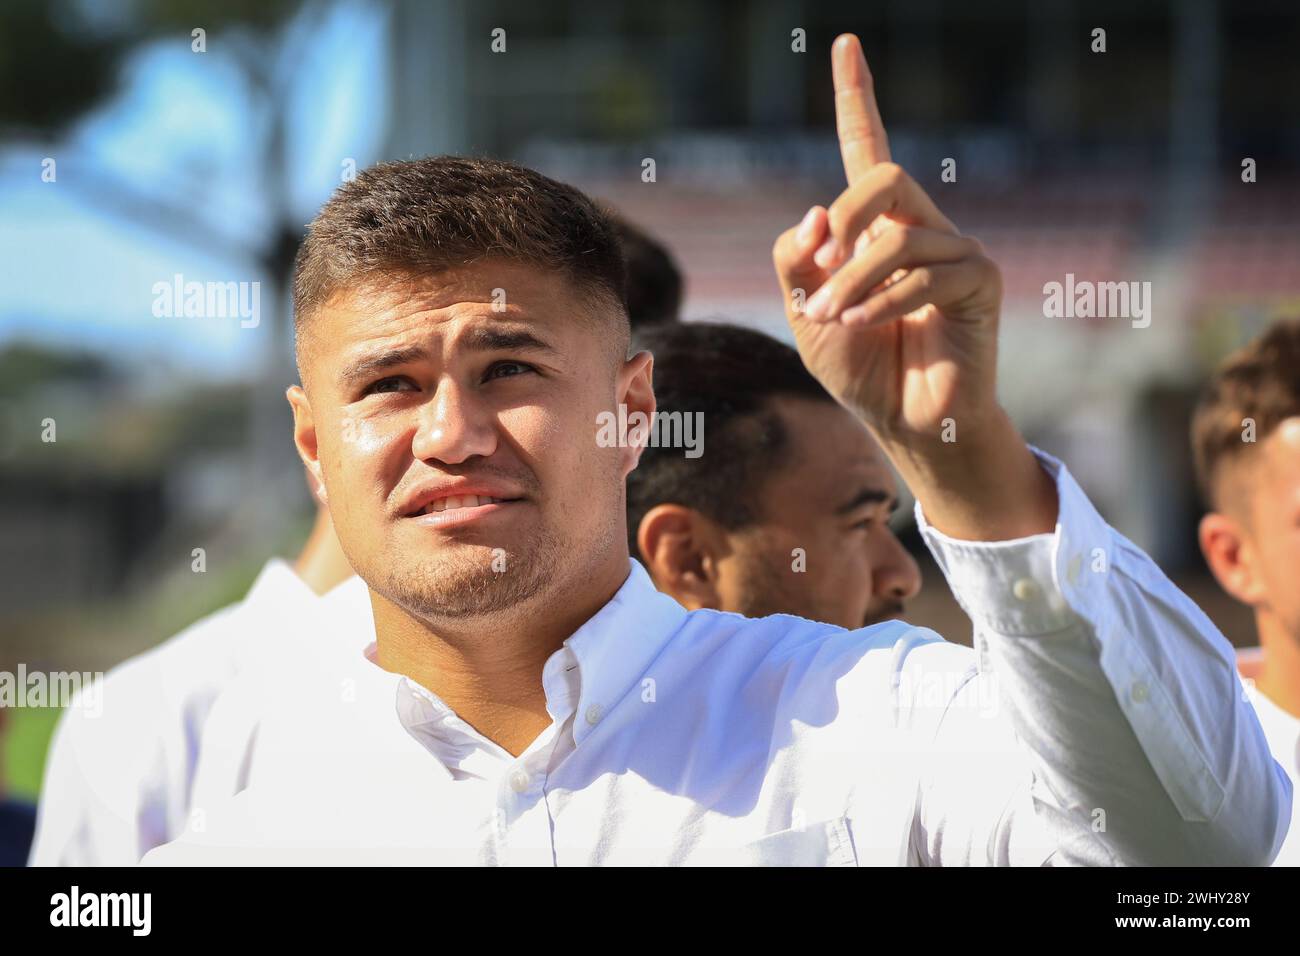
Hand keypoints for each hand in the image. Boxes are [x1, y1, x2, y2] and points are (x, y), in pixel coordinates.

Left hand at [773, 35, 1055, 539]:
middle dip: (843, 219)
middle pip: (884, 175)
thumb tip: (817, 212)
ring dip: (851, 282)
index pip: (867, 149)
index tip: (844, 44)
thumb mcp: (806, 312)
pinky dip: (883, 300)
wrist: (905, 423)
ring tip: (833, 320)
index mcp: (875, 228)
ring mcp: (955, 250)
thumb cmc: (859, 368)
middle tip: (821, 275)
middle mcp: (919, 227)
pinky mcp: (980, 281)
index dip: (856, 98)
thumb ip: (797, 261)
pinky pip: (924, 270)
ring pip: (893, 236)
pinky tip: (864, 326)